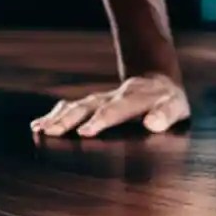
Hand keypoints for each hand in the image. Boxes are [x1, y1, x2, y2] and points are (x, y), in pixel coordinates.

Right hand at [30, 74, 189, 137]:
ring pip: (78, 106)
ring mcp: (103, 98)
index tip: (85, 132)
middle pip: (91, 105)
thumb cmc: (169, 103)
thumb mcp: (176, 108)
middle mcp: (116, 96)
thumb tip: (153, 124)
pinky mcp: (94, 103)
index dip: (102, 119)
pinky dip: (55, 115)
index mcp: (138, 98)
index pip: (118, 108)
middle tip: (53, 131)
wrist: (159, 82)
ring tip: (40, 129)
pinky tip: (38, 125)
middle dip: (72, 118)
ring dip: (59, 118)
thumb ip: (166, 114)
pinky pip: (72, 107)